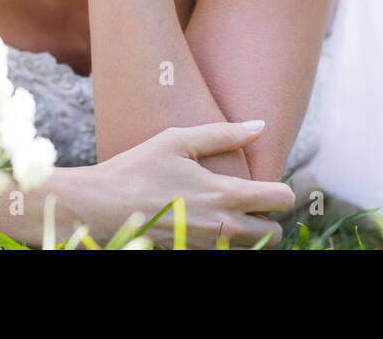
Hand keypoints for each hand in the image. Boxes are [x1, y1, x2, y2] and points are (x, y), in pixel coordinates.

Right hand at [85, 121, 295, 248]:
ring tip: (228, 216)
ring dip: (249, 235)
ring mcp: (207, 247)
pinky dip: (225, 245)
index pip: (282, 199)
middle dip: (269, 219)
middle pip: (276, 234)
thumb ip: (223, 134)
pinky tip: (207, 226)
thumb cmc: (137, 168)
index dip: (281, 190)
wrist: (100, 207)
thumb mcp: (178, 140)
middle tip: (249, 204)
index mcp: (225, 194)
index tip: (265, 184)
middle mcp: (223, 226)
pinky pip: (223, 256)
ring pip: (252, 250)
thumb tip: (259, 126)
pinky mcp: (191, 255)